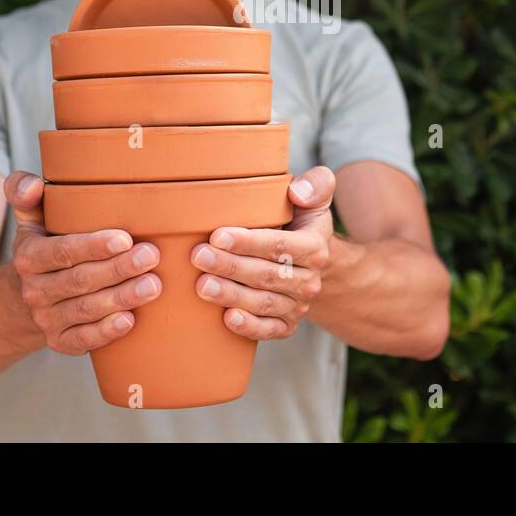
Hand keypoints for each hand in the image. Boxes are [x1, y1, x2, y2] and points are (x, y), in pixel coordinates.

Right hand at [4, 171, 162, 355]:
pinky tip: (129, 320)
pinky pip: (82, 340)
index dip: (92, 246)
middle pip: (79, 280)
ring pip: (85, 310)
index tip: (124, 238)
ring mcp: (46, 319)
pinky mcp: (59, 341)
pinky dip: (106, 332)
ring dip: (120, 298)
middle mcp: (34, 290)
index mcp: (29, 256)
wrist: (28, 296)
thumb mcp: (31, 218)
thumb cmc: (45, 247)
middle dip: (117, 269)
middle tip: (150, 256)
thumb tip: (32, 184)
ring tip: (152, 286)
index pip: (61, 251)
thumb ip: (25, 193)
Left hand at [190, 166, 334, 340]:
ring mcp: (298, 306)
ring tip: (202, 286)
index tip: (218, 236)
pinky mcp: (286, 325)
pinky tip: (228, 319)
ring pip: (263, 303)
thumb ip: (316, 185)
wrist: (308, 262)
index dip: (248, 242)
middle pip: (267, 275)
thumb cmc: (300, 222)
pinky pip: (269, 330)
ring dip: (232, 295)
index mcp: (314, 247)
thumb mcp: (314, 198)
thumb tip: (297, 192)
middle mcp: (309, 280)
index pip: (279, 246)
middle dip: (231, 266)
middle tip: (199, 257)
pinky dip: (249, 327)